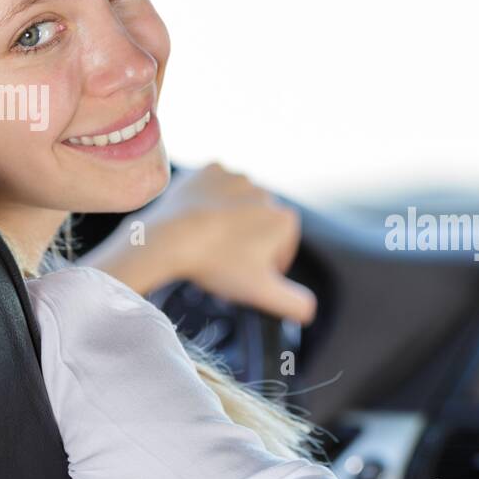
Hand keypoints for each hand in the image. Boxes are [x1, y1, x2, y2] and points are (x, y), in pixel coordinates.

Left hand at [85, 162, 316, 323]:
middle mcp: (266, 192)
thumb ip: (295, 304)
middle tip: (224, 264)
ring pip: (239, 207)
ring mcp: (237, 177)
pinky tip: (200, 219)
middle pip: (261, 227)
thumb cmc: (217, 264)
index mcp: (285, 219)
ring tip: (210, 242)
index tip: (245, 278)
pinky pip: (215, 187)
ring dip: (231, 222)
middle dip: (248, 244)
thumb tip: (309, 308)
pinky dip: (211, 201)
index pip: (282, 250)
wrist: (169, 238)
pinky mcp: (210, 170)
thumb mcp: (262, 293)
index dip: (266, 269)